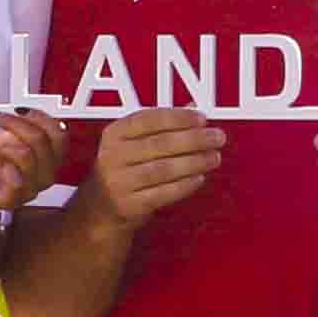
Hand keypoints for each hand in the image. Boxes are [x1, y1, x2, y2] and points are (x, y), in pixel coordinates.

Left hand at [0, 107, 63, 221]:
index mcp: (51, 159)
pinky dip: (2, 163)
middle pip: (42, 140)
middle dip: (17, 123)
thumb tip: (31, 110)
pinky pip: (15, 179)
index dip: (40, 116)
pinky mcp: (12, 200)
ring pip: (27, 155)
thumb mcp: (12, 137)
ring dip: (5, 145)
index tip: (20, 109)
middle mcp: (46, 175)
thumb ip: (27, 125)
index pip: (60, 133)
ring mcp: (31, 190)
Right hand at [87, 105, 224, 227]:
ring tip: (215, 157)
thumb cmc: (123, 169)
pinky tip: (200, 177)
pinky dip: (185, 185)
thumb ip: (161, 125)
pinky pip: (163, 193)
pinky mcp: (130, 205)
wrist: (99, 210)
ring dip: (194, 162)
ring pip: (164, 169)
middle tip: (218, 137)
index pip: (149, 119)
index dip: (179, 118)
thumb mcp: (132, 143)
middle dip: (194, 139)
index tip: (203, 119)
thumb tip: (193, 107)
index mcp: (114, 134)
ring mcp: (120, 182)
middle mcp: (113, 156)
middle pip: (160, 144)